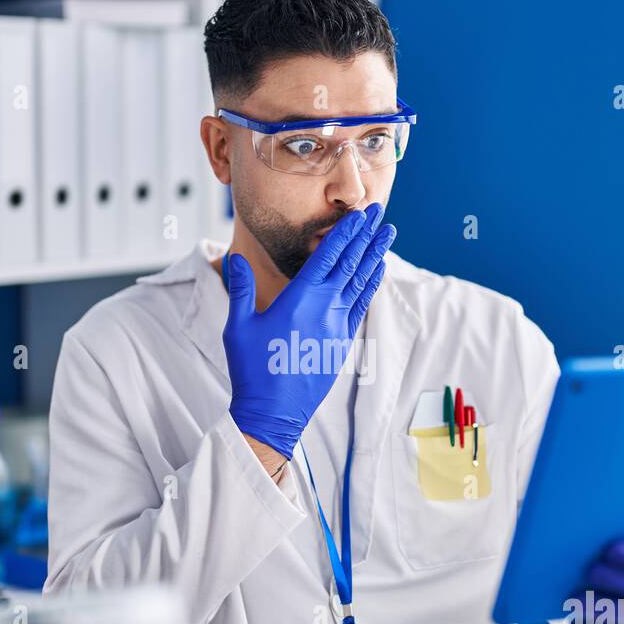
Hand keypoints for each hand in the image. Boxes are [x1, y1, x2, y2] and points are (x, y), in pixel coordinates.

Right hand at [223, 203, 394, 458]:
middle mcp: (325, 308)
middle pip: (350, 263)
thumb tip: (235, 258)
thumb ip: (240, 289)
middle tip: (380, 211)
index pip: (328, 255)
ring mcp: (337, 325)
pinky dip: (371, 284)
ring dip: (375, 255)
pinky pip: (361, 305)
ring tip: (388, 233)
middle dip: (366, 235)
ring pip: (361, 282)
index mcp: (300, 298)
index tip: (361, 213)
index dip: (346, 232)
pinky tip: (377, 271)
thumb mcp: (238, 327)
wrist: (273, 413)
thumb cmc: (252, 371)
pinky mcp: (342, 342)